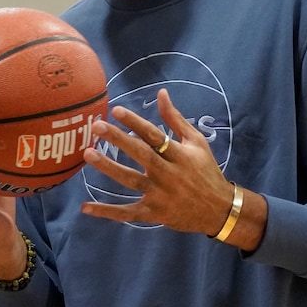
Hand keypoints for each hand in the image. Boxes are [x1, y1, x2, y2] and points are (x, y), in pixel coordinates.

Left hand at [81, 89, 267, 249]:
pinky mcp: (154, 214)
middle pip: (141, 154)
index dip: (135, 122)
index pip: (155, 135)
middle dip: (118, 139)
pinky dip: (107, 211)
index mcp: (180, 154)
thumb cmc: (206, 171)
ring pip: (131, 180)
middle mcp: (170, 173)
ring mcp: (161, 195)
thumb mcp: (196, 142)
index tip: (116, 110)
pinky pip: (128, 213)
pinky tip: (86, 207)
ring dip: (109, 168)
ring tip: (88, 154)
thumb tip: (161, 93)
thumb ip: (175, 119)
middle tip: (96, 126)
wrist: (219, 210)